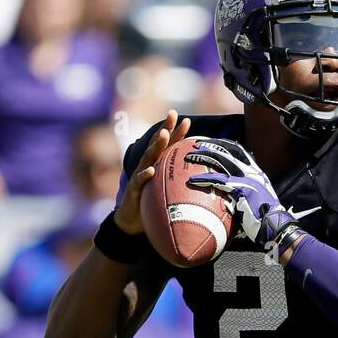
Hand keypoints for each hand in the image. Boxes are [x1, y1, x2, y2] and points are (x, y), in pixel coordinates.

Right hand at [115, 110, 190, 235]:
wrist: (131, 222)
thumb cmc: (152, 204)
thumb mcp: (168, 191)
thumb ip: (181, 184)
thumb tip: (206, 184)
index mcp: (157, 165)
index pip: (167, 145)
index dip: (175, 132)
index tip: (186, 120)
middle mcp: (148, 166)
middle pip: (157, 144)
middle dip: (165, 129)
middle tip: (172, 115)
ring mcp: (139, 176)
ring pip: (148, 158)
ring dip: (156, 146)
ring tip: (164, 136)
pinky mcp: (133, 190)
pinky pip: (138, 182)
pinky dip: (144, 176)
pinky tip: (151, 170)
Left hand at [185, 139, 293, 245]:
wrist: (274, 225)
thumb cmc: (265, 218)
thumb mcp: (257, 200)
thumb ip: (246, 192)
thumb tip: (232, 196)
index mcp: (256, 172)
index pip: (238, 150)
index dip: (224, 144)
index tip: (212, 142)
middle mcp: (252, 171)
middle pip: (228, 150)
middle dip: (211, 145)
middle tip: (196, 144)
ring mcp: (247, 178)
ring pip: (221, 160)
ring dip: (204, 156)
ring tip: (189, 156)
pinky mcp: (241, 189)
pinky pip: (218, 181)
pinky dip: (204, 179)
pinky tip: (192, 180)